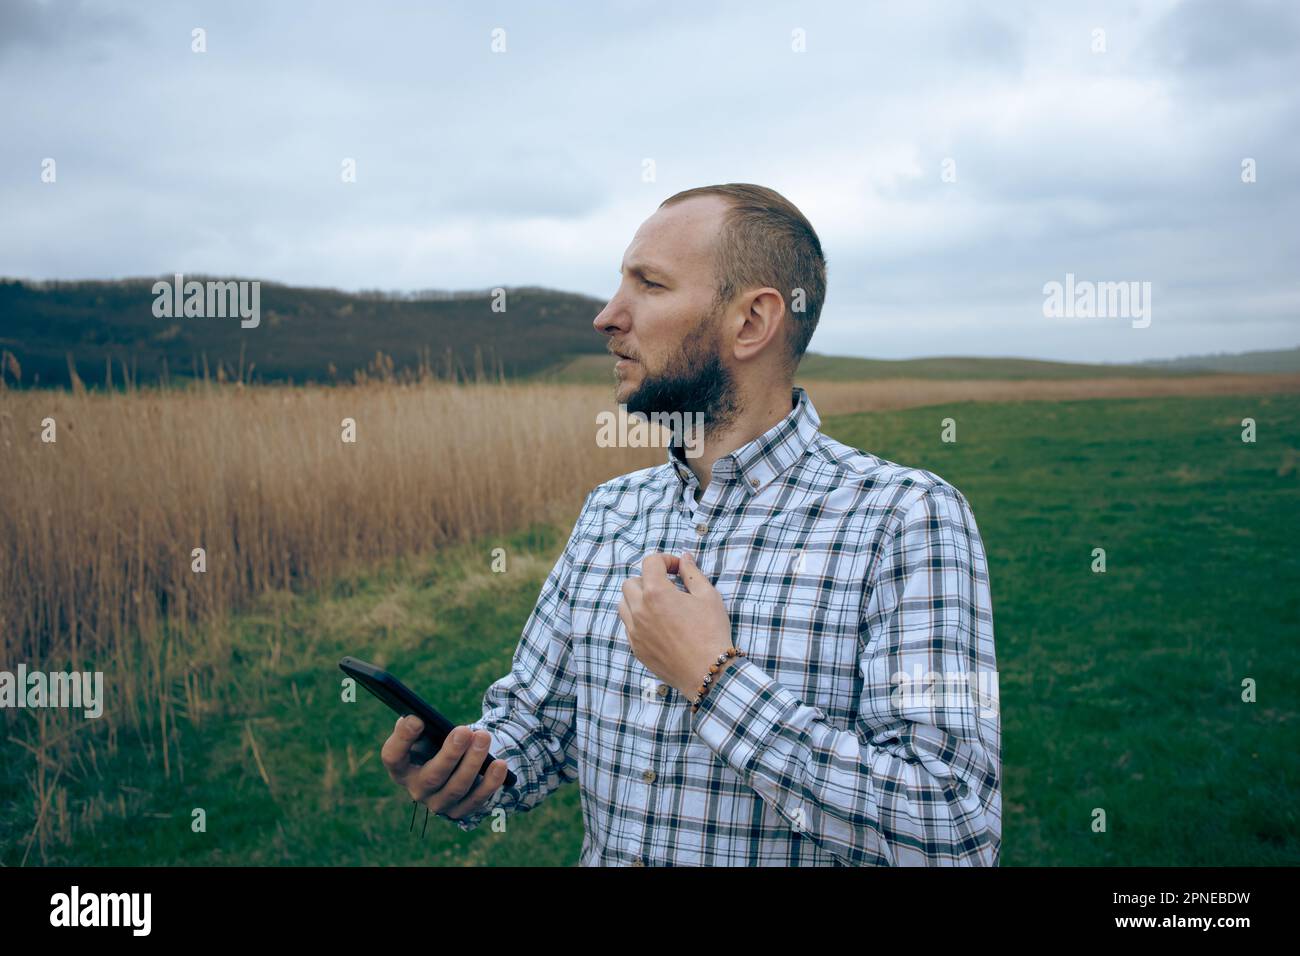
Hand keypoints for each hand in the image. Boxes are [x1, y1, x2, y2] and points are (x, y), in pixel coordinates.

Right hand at [381, 716, 508, 820]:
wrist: (453, 768)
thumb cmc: (435, 743)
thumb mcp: (425, 734)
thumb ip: (420, 724)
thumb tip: (420, 715)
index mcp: (401, 767)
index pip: (392, 757)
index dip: (402, 739)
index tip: (417, 718)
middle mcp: (416, 789)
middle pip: (432, 776)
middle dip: (450, 753)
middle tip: (464, 731)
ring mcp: (438, 803)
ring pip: (457, 787)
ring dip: (473, 762)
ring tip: (484, 738)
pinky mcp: (460, 812)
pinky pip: (476, 799)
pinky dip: (490, 782)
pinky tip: (500, 765)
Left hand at [618, 551, 733, 696]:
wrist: (708, 672)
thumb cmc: (711, 632)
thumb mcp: (708, 596)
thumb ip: (692, 573)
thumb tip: (683, 558)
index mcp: (656, 593)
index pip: (650, 563)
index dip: (665, 560)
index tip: (677, 569)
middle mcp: (639, 610)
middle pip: (631, 583)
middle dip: (648, 579)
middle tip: (668, 588)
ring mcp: (635, 631)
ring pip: (623, 605)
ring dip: (638, 599)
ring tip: (659, 606)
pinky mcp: (636, 648)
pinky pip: (628, 627)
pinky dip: (638, 620)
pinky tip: (659, 626)